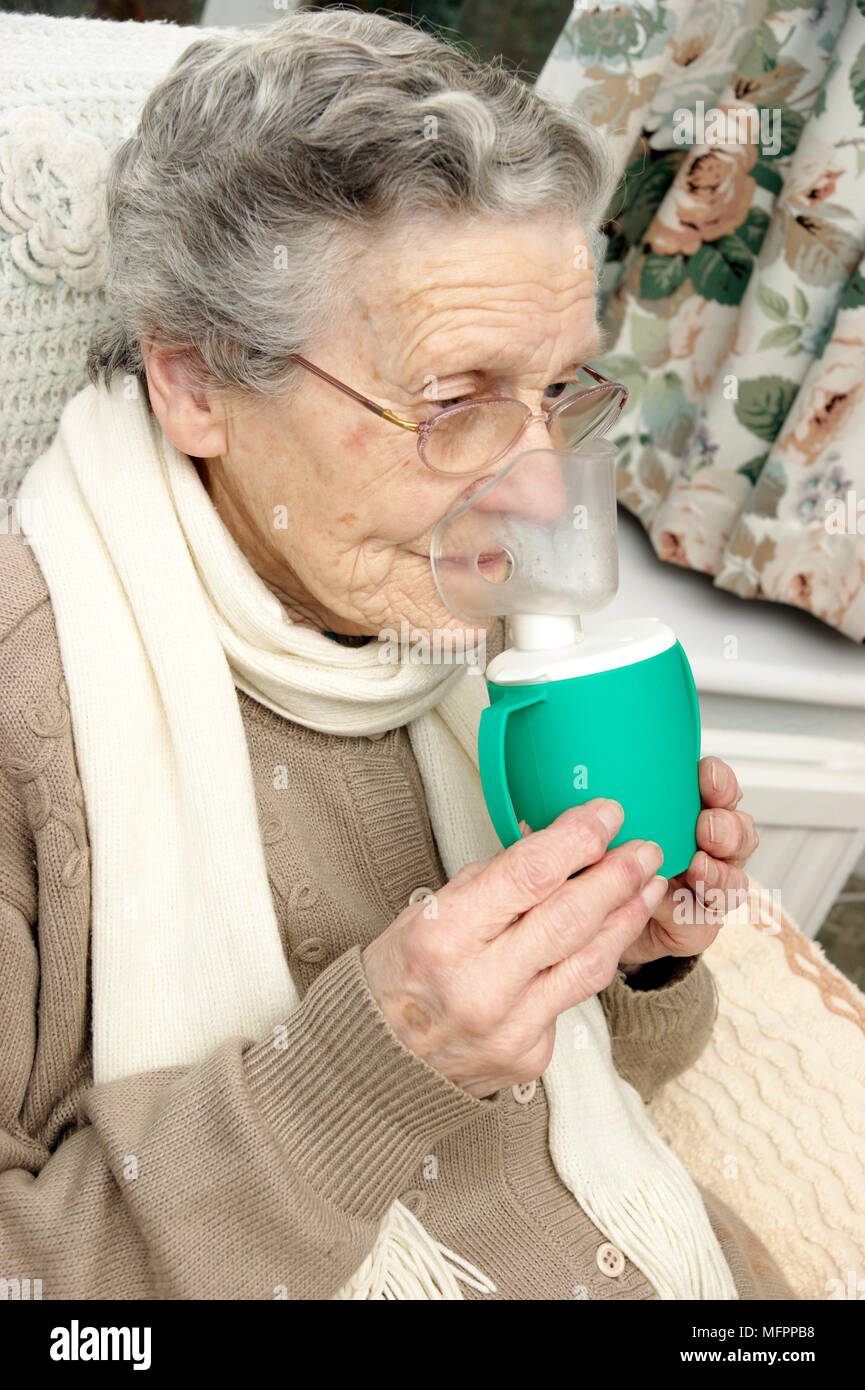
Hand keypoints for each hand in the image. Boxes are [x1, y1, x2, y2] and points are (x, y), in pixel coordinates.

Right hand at [361, 799, 667, 1097]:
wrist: (378, 1062)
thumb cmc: (400, 975)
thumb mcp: (427, 913)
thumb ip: (492, 882)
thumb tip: (554, 846)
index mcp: (445, 935)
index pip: (529, 874)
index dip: (578, 839)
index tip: (606, 814)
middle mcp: (481, 984)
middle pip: (571, 916)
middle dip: (618, 876)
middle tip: (646, 849)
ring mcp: (510, 1025)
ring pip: (589, 961)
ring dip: (626, 918)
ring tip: (649, 886)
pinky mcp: (531, 1055)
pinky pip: (575, 999)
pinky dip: (592, 962)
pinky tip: (608, 937)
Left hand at [618, 756, 758, 970]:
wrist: (601, 921)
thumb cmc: (608, 865)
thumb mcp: (610, 832)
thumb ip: (615, 814)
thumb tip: (594, 797)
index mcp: (693, 817)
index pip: (719, 791)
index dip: (720, 782)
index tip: (707, 776)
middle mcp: (709, 852)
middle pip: (738, 834)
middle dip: (727, 828)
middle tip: (706, 826)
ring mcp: (708, 891)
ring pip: (735, 879)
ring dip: (719, 872)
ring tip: (698, 868)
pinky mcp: (698, 927)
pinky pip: (705, 920)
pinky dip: (690, 911)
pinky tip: (673, 903)